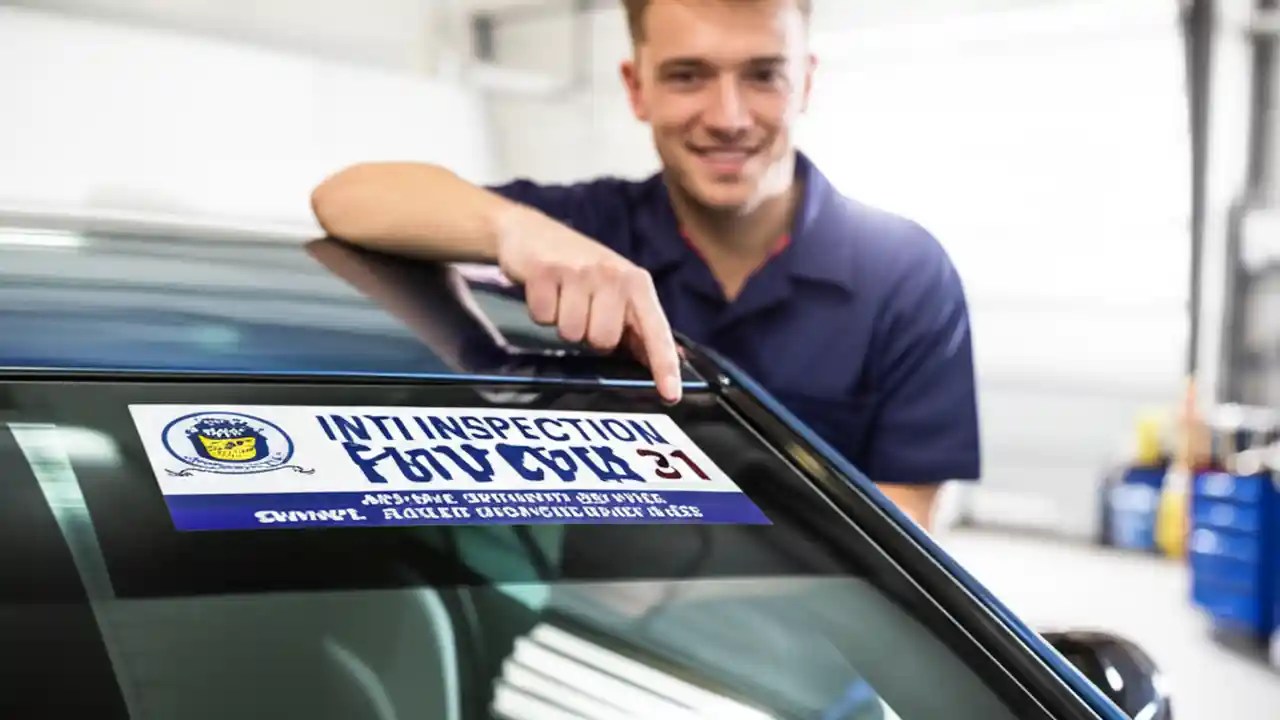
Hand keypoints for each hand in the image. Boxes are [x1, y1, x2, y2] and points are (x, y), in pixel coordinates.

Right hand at [495, 206, 682, 403]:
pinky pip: (542, 318)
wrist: (534, 233)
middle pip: (602, 341)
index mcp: (637, 284)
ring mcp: (578, 272)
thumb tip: (665, 362)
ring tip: (563, 301)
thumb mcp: (616, 291)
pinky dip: (540, 312)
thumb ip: (637, 326)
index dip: (664, 365)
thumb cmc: (582, 270)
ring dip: (562, 324)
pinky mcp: (545, 272)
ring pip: (570, 333)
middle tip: (583, 312)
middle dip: (589, 336)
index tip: (670, 395)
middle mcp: (612, 275)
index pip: (655, 330)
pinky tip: (546, 292)